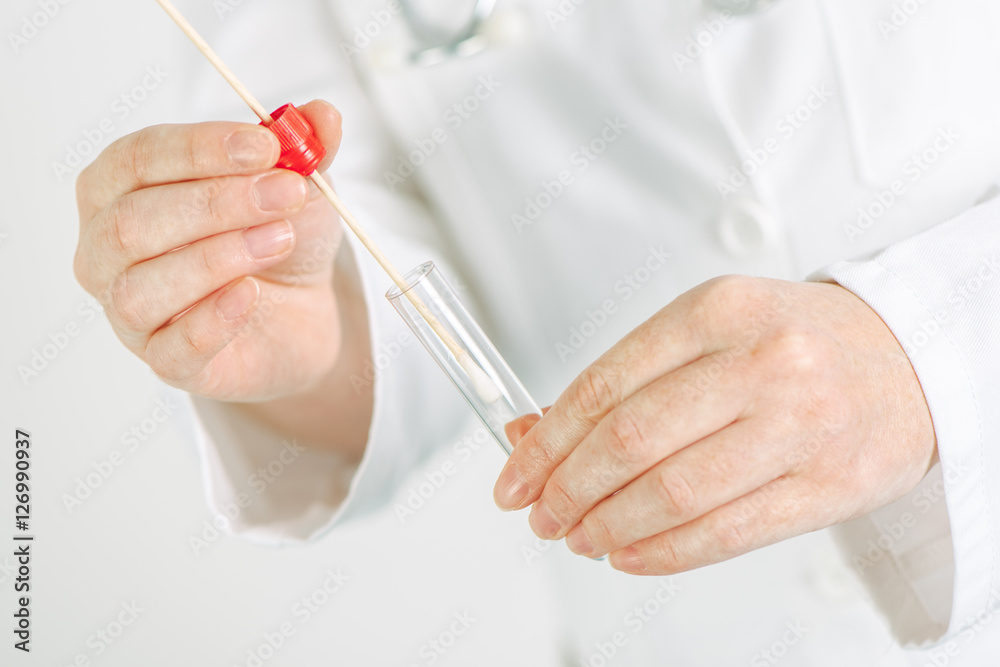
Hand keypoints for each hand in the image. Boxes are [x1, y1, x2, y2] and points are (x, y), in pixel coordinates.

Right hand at [74, 101, 344, 401]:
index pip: (137, 158)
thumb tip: (323, 114)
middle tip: (288, 192)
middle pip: (134, 222)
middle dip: (217, 203)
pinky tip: (251, 294)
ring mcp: (131, 312)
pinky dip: (213, 319)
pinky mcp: (167, 363)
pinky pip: (171, 348)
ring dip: (219, 257)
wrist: (302, 311)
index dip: (200, 149)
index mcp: (121, 188)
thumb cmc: (276, 238)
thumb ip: (305, 149)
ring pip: (142, 287)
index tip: (265, 146)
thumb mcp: (298, 184)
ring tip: (279, 238)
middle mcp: (107, 250)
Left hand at [494, 276, 936, 573]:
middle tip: (541, 513)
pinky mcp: (830, 486)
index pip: (605, 384)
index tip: (513, 475)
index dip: (546, 441)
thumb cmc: (794, 343)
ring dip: (607, 526)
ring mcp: (801, 425)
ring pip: (674, 493)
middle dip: (567, 489)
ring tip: (579, 537)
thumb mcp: (709, 331)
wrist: (908, 361)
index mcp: (719, 309)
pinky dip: (662, 553)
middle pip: (631, 441)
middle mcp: (762, 362)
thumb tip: (532, 432)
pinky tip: (628, 554)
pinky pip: (726, 534)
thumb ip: (625, 380)